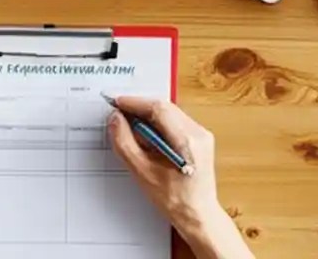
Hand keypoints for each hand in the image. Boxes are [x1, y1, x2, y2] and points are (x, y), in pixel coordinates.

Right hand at [108, 97, 253, 258]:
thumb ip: (125, 143)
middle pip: (165, 107)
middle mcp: (199, 134)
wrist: (197, 214)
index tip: (117, 103)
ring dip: (149, 116)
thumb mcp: (142, 173)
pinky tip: (148, 137)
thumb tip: (116, 120)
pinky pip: (176, 121)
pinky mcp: (200, 138)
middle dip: (140, 109)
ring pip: (170, 112)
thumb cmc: (175, 200)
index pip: (158, 109)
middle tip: (120, 115)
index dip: (134, 103)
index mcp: (187, 142)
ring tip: (133, 130)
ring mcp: (202, 135)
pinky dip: (158, 124)